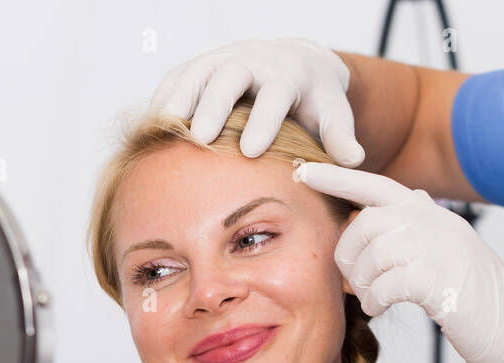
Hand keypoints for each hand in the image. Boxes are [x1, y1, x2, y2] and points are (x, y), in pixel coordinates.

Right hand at [149, 36, 364, 165]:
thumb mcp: (334, 115)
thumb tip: (353, 161)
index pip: (275, 93)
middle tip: (201, 138)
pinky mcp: (201, 66)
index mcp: (288, 73)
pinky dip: (162, 101)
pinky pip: (176, 78)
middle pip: (229, 76)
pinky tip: (150, 131)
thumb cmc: (314, 100)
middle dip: (214, 105)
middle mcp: (253, 60)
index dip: (263, 119)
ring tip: (164, 133)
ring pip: (196, 72)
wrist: (297, 66)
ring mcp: (222, 59)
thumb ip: (341, 138)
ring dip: (179, 100)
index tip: (251, 150)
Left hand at [296, 162, 503, 362]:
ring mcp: (443, 250)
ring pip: (373, 252)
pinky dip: (376, 300)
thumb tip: (401, 202)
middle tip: (354, 283)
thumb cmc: (483, 307)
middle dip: (347, 256)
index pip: (377, 185)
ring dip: (362, 284)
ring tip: (373, 301)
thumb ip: (423, 231)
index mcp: (436, 217)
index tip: (303, 172)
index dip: (337, 178)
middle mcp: (439, 225)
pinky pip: (386, 283)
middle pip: (366, 222)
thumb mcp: (452, 256)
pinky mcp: (442, 281)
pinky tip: (382, 309)